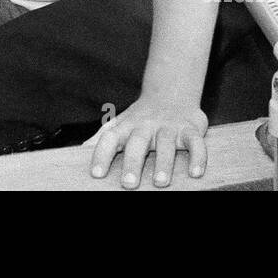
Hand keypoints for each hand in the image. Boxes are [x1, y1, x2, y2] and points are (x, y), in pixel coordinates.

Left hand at [87, 96, 207, 188]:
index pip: (110, 139)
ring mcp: (168, 127)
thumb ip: (102, 138)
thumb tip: (79, 152)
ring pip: (166, 143)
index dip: (101, 155)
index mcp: (126, 127)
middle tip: (129, 185)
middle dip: (133, 162)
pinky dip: (198, 156)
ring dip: (164, 162)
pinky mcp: (190, 129)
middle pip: (137, 142)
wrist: (171, 92)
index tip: (95, 174)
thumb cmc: (141, 118)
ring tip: (160, 182)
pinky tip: (195, 173)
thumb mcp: (120, 124)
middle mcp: (146, 126)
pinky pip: (196, 142)